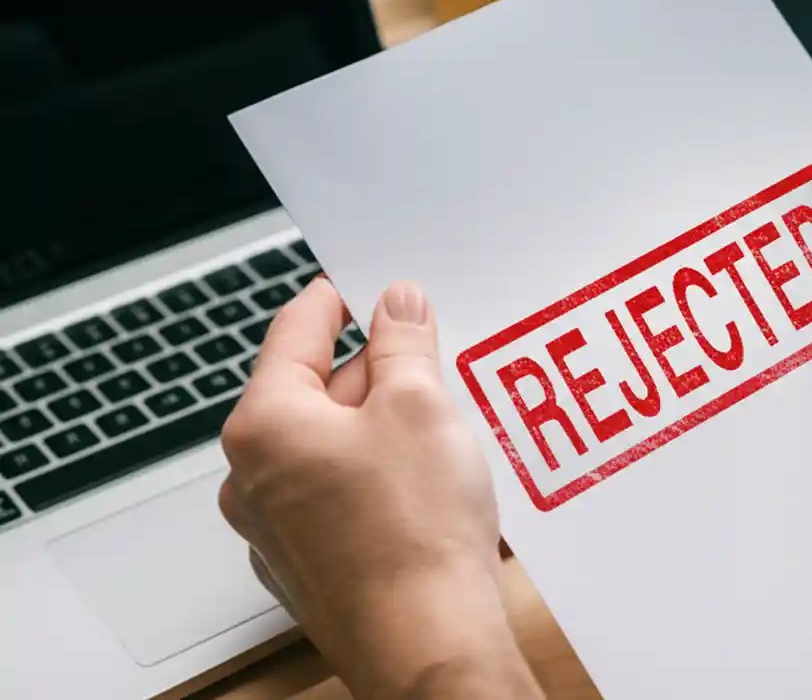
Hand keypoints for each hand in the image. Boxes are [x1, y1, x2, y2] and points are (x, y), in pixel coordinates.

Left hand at [219, 279, 541, 698]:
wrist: (427, 644)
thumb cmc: (414, 535)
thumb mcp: (420, 406)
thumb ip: (403, 343)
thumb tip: (396, 305)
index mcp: (264, 426)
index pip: (295, 330)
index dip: (339, 296)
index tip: (368, 282)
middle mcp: (254, 479)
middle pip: (316, 391)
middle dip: (375, 371)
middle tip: (431, 358)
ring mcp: (278, 530)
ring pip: (333, 447)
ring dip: (382, 427)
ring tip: (443, 427)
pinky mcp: (313, 566)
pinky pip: (343, 496)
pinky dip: (380, 478)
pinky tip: (429, 485)